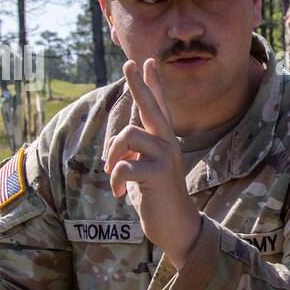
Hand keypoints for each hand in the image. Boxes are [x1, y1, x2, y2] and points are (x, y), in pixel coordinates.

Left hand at [103, 58, 201, 265]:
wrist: (177, 227)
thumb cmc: (159, 198)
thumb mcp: (146, 169)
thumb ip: (136, 152)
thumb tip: (118, 140)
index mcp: (164, 141)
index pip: (159, 107)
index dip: (152, 84)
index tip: (145, 62)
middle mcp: (168, 144)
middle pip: (151, 106)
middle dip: (138, 84)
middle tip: (129, 63)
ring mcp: (165, 157)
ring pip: (127, 135)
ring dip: (112, 155)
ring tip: (113, 174)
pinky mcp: (157, 175)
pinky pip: (123, 166)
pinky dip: (115, 181)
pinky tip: (120, 194)